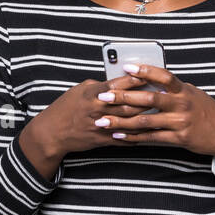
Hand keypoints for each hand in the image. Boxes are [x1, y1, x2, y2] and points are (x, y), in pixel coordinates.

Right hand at [33, 73, 157, 156]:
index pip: (117, 85)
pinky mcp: (102, 140)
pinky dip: (138, 134)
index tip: (149, 75)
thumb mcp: (79, 90)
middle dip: (147, 98)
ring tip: (161, 110)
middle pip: (127, 104)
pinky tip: (151, 130)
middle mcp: (97, 110)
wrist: (52, 133)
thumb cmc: (66, 108)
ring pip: (129, 121)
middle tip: (162, 93)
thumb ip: (99, 85)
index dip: (134, 80)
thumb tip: (118, 80)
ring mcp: (100, 126)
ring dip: (146, 116)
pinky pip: (124, 137)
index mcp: (92, 94)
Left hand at [92, 62, 214, 158]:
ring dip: (122, 121)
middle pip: (149, 98)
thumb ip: (174, 89)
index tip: (126, 68)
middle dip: (123, 97)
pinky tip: (119, 135)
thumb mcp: (194, 94)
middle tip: (103, 96)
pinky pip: (151, 137)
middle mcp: (182, 105)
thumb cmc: (208, 112)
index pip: (163, 76)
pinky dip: (134, 137)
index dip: (145, 71)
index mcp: (184, 91)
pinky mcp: (178, 139)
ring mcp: (180, 122)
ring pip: (146, 120)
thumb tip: (152, 79)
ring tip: (103, 120)